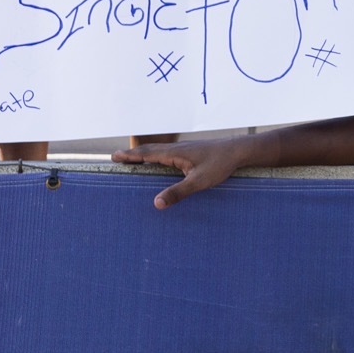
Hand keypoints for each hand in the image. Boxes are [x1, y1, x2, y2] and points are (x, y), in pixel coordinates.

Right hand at [113, 136, 253, 208]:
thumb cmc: (219, 164)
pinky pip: (168, 153)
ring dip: (145, 153)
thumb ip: (177, 192)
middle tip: (118, 156)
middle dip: (134, 154)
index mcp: (175, 153)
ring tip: (135, 158)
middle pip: (150, 150)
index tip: (115, 156)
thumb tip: (156, 204)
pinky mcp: (192, 152)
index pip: (147, 154)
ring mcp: (185, 149)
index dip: (130, 156)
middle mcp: (177, 149)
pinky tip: (162, 162)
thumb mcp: (198, 182)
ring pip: (160, 150)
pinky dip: (157, 155)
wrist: (239, 150)